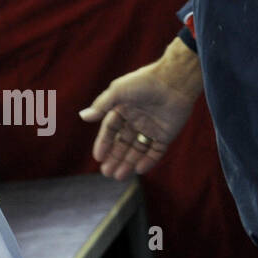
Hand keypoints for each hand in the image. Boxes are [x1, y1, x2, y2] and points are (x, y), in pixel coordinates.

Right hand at [79, 44, 200, 179]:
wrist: (174, 81)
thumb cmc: (143, 83)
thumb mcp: (118, 92)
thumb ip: (101, 106)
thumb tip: (83, 116)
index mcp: (121, 109)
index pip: (110, 131)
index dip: (104, 144)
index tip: (98, 158)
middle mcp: (135, 120)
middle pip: (122, 143)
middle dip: (114, 158)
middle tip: (106, 173)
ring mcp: (151, 129)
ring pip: (137, 150)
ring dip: (128, 163)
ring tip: (118, 176)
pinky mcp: (166, 135)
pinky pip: (156, 151)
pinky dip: (148, 161)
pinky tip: (139, 170)